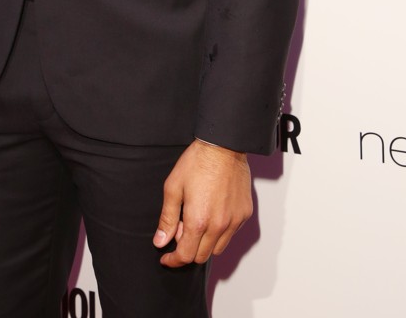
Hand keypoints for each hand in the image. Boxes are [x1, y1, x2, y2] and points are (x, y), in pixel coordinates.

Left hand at [153, 139, 251, 266]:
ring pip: (218, 248)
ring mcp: (234, 221)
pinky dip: (220, 232)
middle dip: (188, 250)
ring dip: (205, 243)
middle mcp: (219, 226)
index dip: (173, 260)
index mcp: (198, 221)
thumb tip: (160, 241)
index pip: (185, 256)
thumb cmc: (197, 162)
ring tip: (197, 220)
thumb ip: (167, 218)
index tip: (166, 257)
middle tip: (181, 229)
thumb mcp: (173, 187)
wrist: (224, 146)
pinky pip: (231, 234)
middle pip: (201, 256)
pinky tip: (212, 213)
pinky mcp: (244, 214)